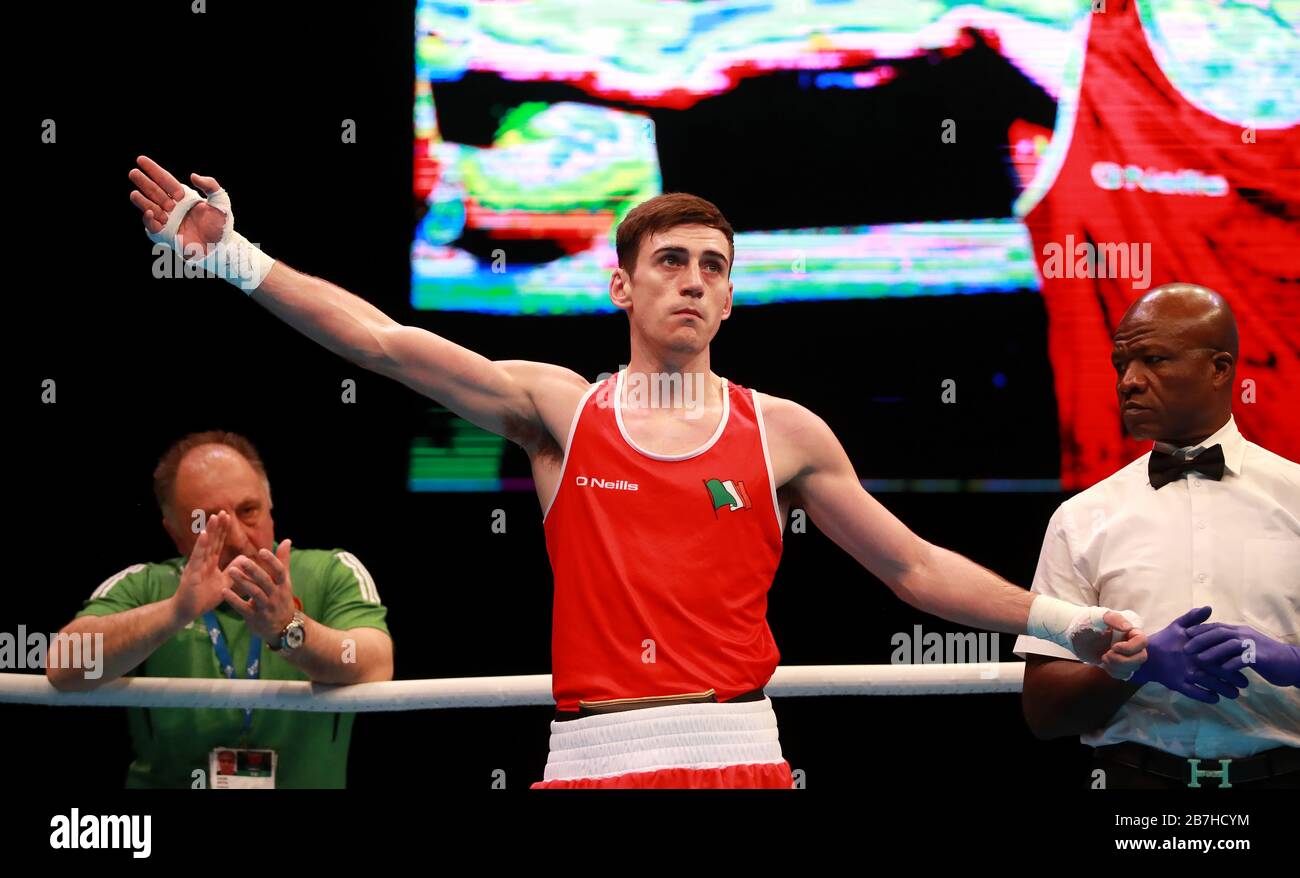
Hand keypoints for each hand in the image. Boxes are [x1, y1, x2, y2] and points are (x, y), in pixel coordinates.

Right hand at [129, 155, 226, 258]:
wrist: (221, 246)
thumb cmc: (221, 224)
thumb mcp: (220, 201)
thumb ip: (210, 185)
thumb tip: (193, 175)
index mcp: (183, 196)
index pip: (165, 180)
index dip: (153, 170)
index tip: (141, 160)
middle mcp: (173, 206)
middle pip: (154, 191)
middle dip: (143, 182)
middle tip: (133, 172)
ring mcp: (168, 220)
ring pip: (150, 206)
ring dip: (141, 200)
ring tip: (134, 193)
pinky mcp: (166, 234)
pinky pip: (153, 226)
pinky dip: (149, 219)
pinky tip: (149, 211)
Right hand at [171, 511, 234, 622]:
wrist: (187, 612)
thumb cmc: (203, 598)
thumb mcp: (224, 583)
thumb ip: (232, 570)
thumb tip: (243, 558)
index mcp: (209, 563)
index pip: (217, 543)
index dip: (222, 531)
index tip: (227, 516)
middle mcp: (202, 562)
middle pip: (211, 541)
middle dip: (217, 526)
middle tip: (222, 511)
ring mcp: (196, 566)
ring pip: (204, 546)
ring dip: (210, 531)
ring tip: (214, 518)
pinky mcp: (191, 574)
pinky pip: (197, 558)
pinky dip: (201, 546)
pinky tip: (204, 534)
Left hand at [223, 539, 296, 643]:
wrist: (283, 628)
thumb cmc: (281, 598)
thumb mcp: (285, 581)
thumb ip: (283, 561)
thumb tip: (287, 540)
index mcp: (283, 584)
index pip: (279, 571)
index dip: (272, 561)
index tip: (261, 551)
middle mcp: (276, 595)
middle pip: (265, 581)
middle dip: (254, 570)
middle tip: (241, 560)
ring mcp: (266, 607)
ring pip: (254, 593)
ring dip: (243, 582)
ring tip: (230, 571)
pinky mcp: (255, 617)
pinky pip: (243, 608)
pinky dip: (234, 600)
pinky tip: (224, 591)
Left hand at [1066, 607, 1141, 665]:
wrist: (1073, 632)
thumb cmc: (1086, 620)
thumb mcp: (1098, 616)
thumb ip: (1114, 619)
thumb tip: (1128, 627)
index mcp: (1130, 629)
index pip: (1142, 641)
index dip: (1130, 648)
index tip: (1113, 647)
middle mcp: (1131, 642)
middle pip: (1141, 657)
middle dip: (1123, 660)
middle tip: (1106, 655)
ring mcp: (1126, 654)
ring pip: (1134, 667)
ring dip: (1117, 666)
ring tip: (1103, 658)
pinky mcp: (1118, 663)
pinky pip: (1124, 674)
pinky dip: (1114, 672)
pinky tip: (1103, 664)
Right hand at [1130, 606, 1249, 702]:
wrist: (1144, 655)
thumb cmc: (1164, 640)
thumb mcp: (1177, 625)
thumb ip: (1194, 618)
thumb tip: (1209, 607)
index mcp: (1196, 646)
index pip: (1220, 653)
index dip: (1234, 659)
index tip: (1244, 663)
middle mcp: (1193, 661)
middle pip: (1220, 671)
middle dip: (1234, 678)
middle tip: (1245, 684)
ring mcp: (1186, 674)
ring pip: (1211, 684)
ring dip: (1225, 690)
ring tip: (1234, 694)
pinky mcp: (1178, 685)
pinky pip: (1196, 693)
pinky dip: (1207, 697)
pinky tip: (1215, 698)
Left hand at [1186, 623, 1299, 687]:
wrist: (1292, 664)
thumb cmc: (1266, 657)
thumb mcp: (1246, 647)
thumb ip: (1230, 645)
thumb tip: (1211, 645)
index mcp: (1240, 631)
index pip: (1216, 627)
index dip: (1200, 630)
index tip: (1184, 635)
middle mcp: (1245, 634)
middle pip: (1219, 633)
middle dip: (1201, 640)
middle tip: (1186, 649)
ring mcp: (1253, 644)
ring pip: (1229, 644)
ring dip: (1213, 652)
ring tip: (1199, 659)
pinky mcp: (1260, 657)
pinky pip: (1243, 659)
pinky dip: (1231, 664)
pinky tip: (1221, 671)